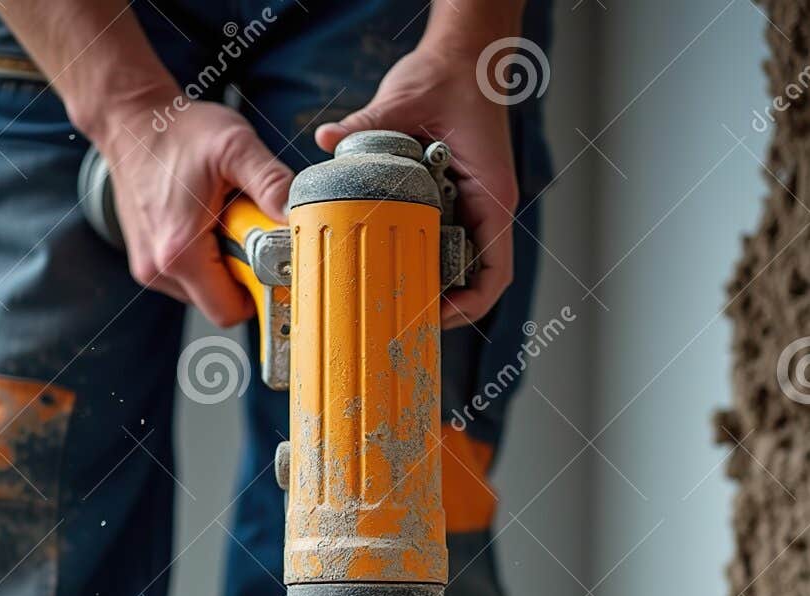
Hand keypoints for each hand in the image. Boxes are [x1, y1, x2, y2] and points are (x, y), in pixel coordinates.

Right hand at [100, 96, 292, 324]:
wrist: (130, 120)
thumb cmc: (177, 132)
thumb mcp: (234, 145)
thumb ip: (271, 182)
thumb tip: (298, 216)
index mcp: (180, 252)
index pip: (231, 311)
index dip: (258, 291)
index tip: (269, 260)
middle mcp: (159, 269)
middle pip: (219, 305)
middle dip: (241, 276)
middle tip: (244, 231)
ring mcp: (149, 269)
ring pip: (204, 294)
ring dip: (222, 267)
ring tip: (219, 221)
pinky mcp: (146, 263)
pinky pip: (188, 280)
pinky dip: (204, 259)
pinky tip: (202, 223)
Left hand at [316, 42, 518, 328]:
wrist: (465, 52)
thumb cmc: (451, 74)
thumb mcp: (405, 99)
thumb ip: (367, 123)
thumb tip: (326, 138)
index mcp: (491, 194)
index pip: (494, 271)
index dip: (469, 305)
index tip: (436, 317)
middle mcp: (487, 205)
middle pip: (474, 277)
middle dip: (444, 303)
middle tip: (402, 316)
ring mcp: (473, 203)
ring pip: (459, 262)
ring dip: (432, 282)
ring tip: (394, 298)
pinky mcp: (456, 196)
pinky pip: (444, 237)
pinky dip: (422, 254)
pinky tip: (391, 260)